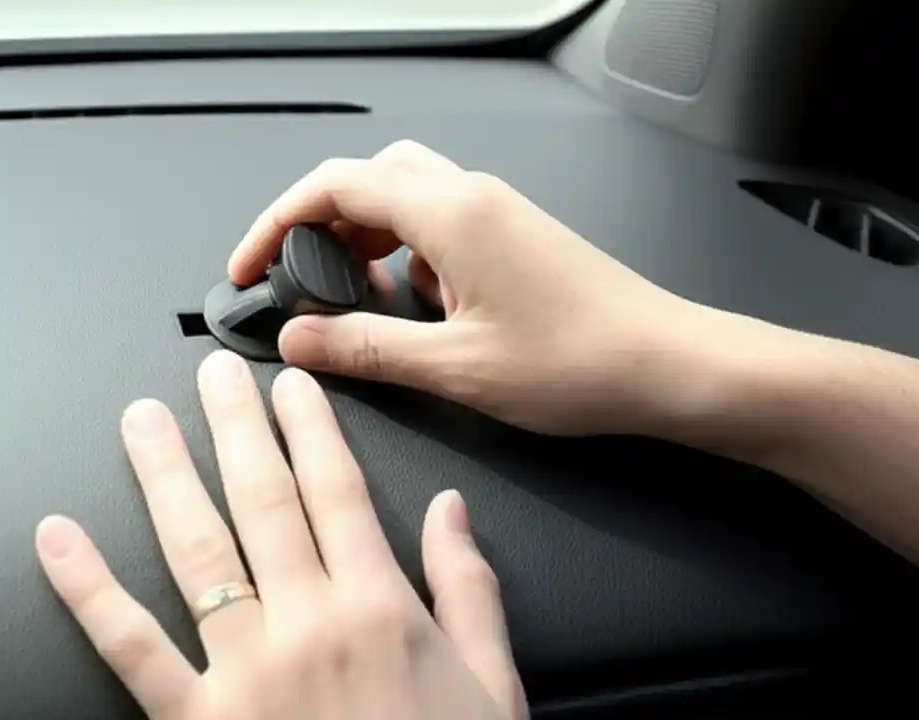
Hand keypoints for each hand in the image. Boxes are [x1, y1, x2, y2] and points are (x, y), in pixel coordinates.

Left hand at [35, 351, 526, 718]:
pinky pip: (131, 647)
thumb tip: (454, 510)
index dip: (310, 430)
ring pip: (198, 551)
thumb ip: (471, 591)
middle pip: (264, 501)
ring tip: (143, 421)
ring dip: (166, 476)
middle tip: (212, 376)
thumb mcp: (492, 685)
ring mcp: (247, 671)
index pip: (336, 493)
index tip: (288, 387)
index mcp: (381, 610)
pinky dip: (88, 589)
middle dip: (237, 428)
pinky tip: (59, 538)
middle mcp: (310, 626)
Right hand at [228, 140, 770, 438]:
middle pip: (369, 179)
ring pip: (407, 199)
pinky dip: (410, 256)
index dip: (276, 224)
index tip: (248, 267)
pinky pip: (443, 225)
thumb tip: (298, 338)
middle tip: (298, 279)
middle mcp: (474, 198)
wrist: (669, 366)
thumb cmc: (582, 363)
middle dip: (321, 224)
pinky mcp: (517, 238)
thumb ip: (364, 348)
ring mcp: (500, 214)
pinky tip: (417, 312)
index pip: (334, 187)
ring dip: (367, 240)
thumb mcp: (454, 368)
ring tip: (356, 304)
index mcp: (451, 214)